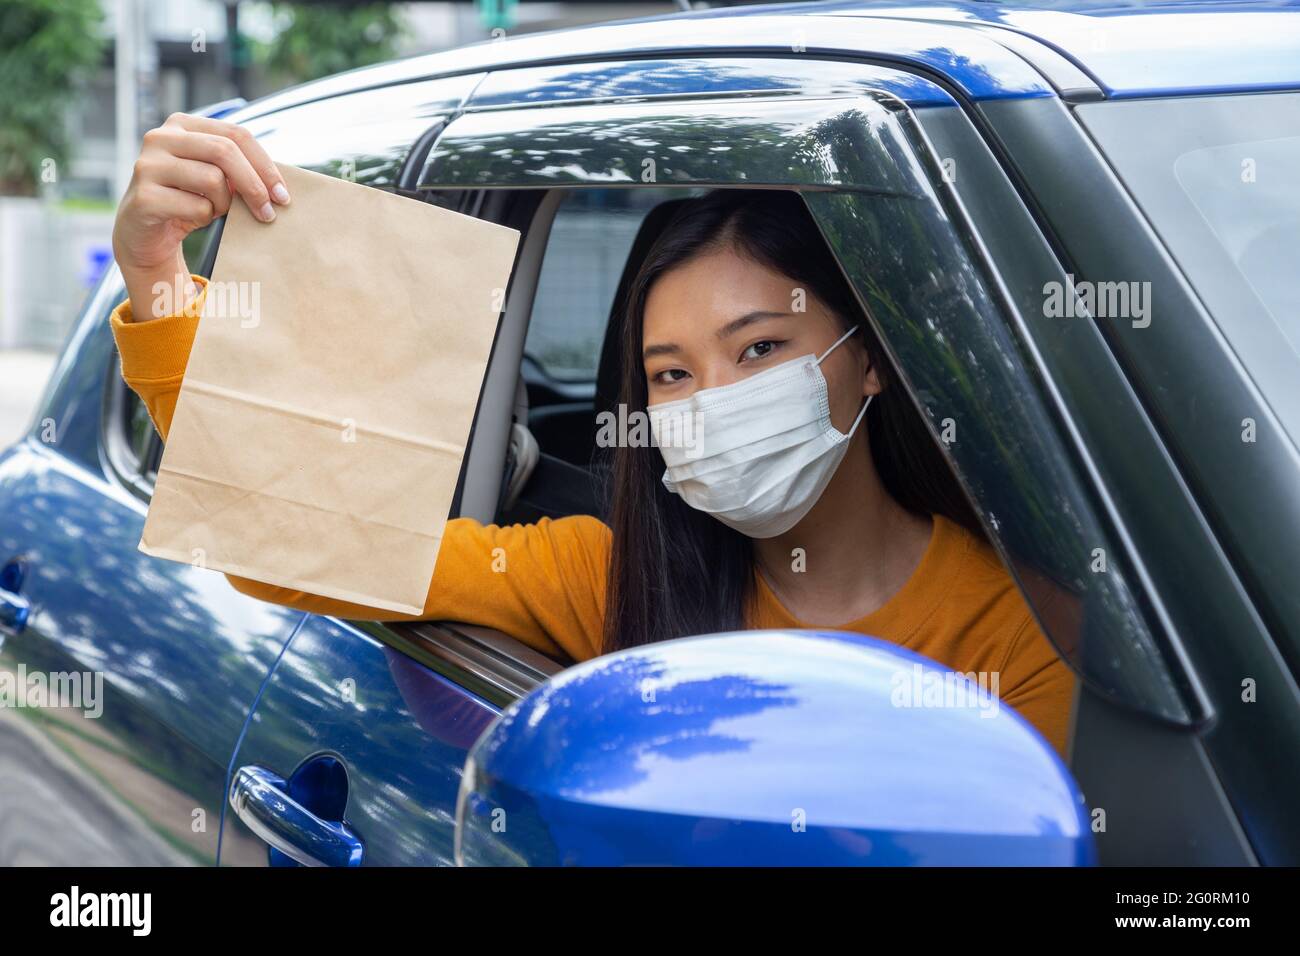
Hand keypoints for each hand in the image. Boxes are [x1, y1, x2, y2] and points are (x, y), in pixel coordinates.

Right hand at [111, 112, 290, 319]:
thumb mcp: (215, 178)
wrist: (144, 233)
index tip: (283, 194)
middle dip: (255, 185)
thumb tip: (278, 184)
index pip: (236, 134)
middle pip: (226, 151)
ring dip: (225, 204)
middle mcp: (160, 137)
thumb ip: (238, 169)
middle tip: (269, 213)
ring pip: (212, 179)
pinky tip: (193, 219)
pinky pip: (197, 207)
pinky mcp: (144, 196)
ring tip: (215, 211)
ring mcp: (148, 165)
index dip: (265, 164)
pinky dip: (205, 218)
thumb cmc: (187, 201)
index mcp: (182, 125)